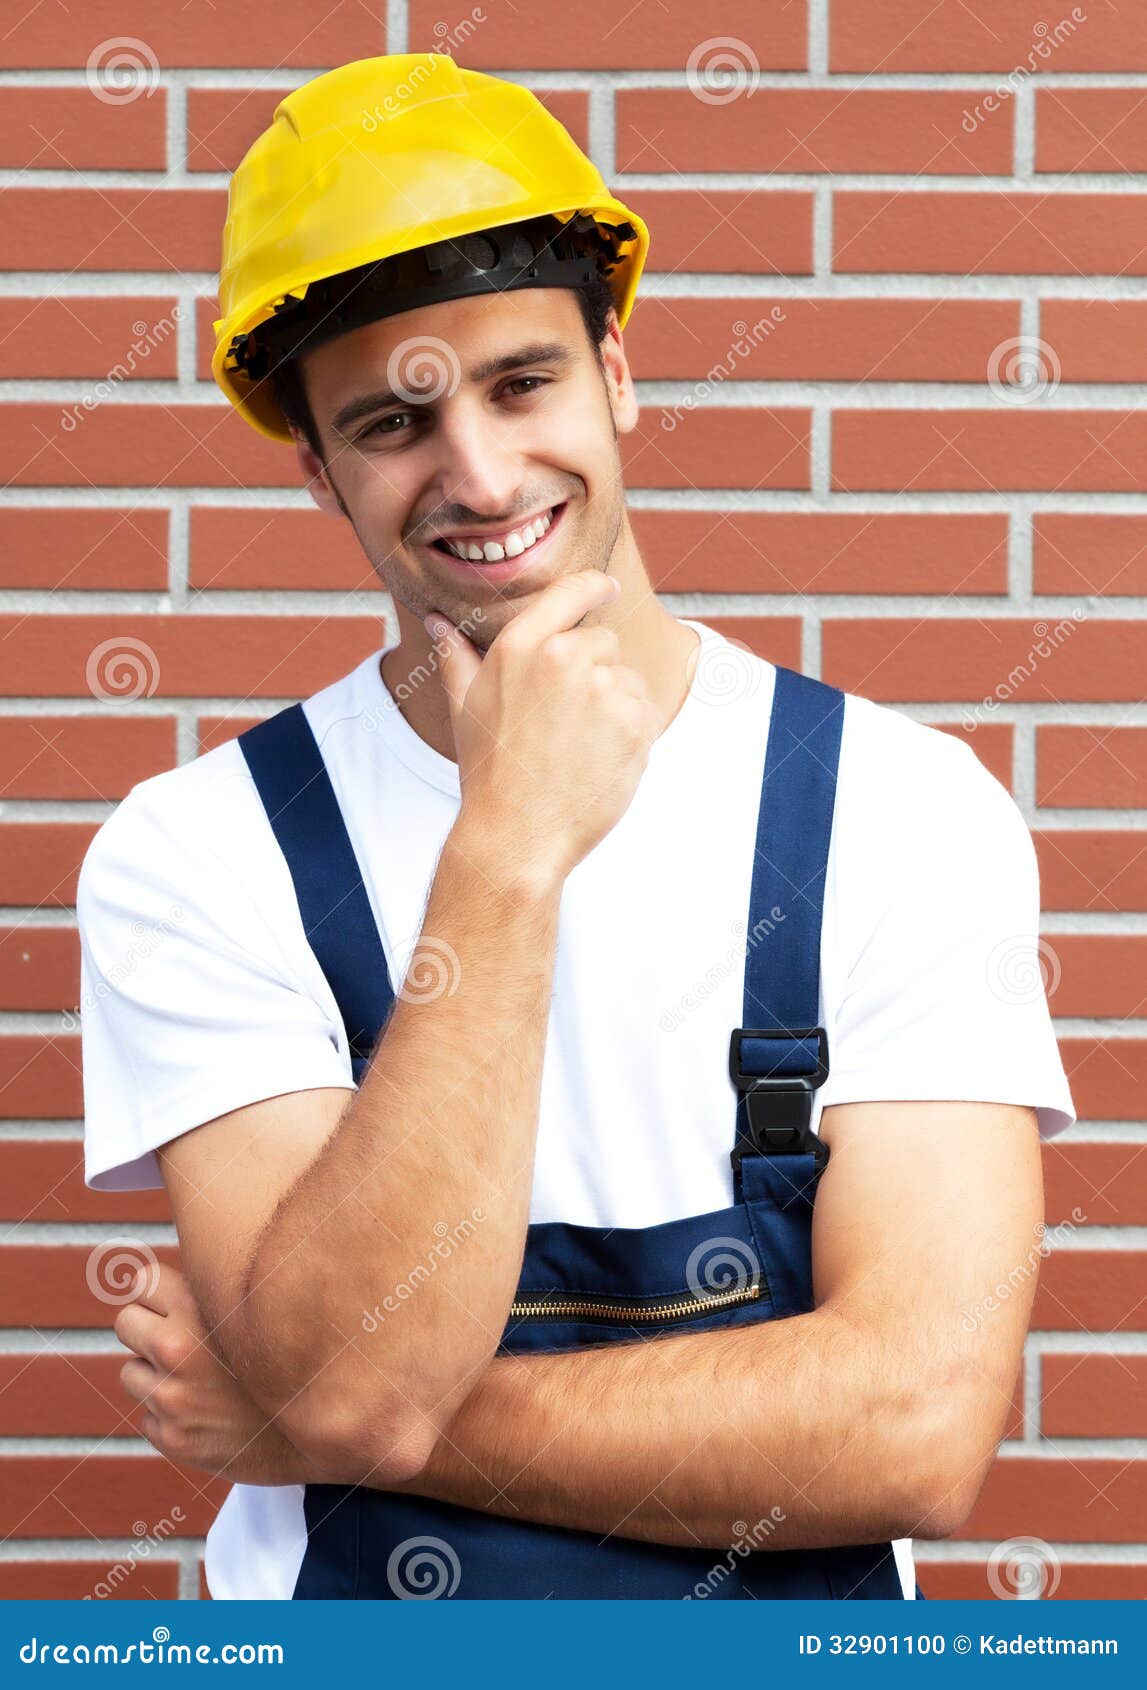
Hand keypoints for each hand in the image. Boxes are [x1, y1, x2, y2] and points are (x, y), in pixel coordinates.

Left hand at [113, 1262, 307, 1485]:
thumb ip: (216, 1292)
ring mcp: (171, 1398)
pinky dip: (169, 1414)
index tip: (178, 1304)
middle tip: (182, 1342)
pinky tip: (208, 1413)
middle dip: (148, 1331)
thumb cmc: (290, 1362)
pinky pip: (148, 1415)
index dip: (161, 1293)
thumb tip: (172, 1271)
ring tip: (202, 1381)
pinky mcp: (172, 1438)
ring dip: (157, 1375)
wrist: (322, 1434)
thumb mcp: (258, 1311)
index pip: (142, 1281)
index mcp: (199, 1310)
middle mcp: (177, 1350)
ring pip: (132, 1372)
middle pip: (125, 1323)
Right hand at [426, 570, 660, 888]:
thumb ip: (457, 657)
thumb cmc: (488, 773)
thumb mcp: (465, 709)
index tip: (608, 588)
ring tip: (579, 748)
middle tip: (564, 724)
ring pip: (629, 680)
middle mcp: (563, 657)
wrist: (517, 835)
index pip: (570, 592)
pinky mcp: (635, 721)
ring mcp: (603, 688)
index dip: (595, 586)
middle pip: (604, 643)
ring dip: (616, 708)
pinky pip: (648, 712)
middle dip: (595, 675)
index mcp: (519, 646)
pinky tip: (600, 761)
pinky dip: (634, 735)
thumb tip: (436, 622)